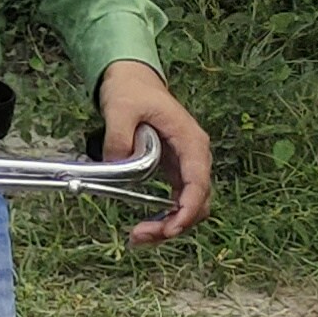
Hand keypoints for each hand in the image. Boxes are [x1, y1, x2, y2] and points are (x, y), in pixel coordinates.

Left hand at [96, 61, 213, 242]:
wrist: (133, 79)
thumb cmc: (131, 90)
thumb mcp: (119, 107)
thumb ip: (118, 136)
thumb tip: (118, 164)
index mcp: (190, 140)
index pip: (199, 182)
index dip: (187, 209)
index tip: (171, 228)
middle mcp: (194, 156)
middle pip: (198, 202)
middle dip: (175, 224)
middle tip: (142, 235)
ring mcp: (184, 165)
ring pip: (188, 206)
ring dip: (169, 225)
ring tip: (139, 237)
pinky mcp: (172, 170)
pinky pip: (175, 200)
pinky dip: (164, 216)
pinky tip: (145, 226)